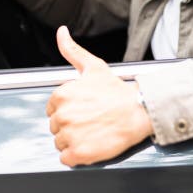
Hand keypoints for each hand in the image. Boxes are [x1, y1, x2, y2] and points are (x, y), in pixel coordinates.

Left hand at [46, 26, 153, 166]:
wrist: (139, 110)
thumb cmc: (117, 91)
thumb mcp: (93, 66)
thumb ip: (72, 50)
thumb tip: (61, 33)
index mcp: (61, 95)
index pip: (52, 110)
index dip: (68, 111)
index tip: (83, 110)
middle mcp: (62, 115)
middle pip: (55, 127)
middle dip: (70, 126)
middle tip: (90, 121)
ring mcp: (70, 135)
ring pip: (60, 143)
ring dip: (73, 141)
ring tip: (92, 132)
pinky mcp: (78, 153)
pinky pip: (66, 159)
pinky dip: (76, 156)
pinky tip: (90, 144)